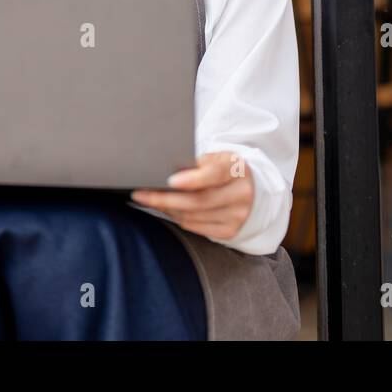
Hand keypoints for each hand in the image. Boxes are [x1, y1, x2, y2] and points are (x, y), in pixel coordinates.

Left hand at [130, 151, 253, 240]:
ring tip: (150, 199)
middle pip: (198, 201)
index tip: (170, 181)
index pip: (214, 174)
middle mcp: (242, 194)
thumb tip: (166, 174)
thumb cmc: (225, 170)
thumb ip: (197, 165)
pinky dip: (177, 218)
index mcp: (238, 169)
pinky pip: (195, 227)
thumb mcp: (217, 159)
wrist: (251, 190)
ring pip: (193, 216)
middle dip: (165, 198)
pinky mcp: (230, 232)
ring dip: (167, 209)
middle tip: (140, 193)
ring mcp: (237, 216)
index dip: (192, 179)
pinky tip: (167, 209)